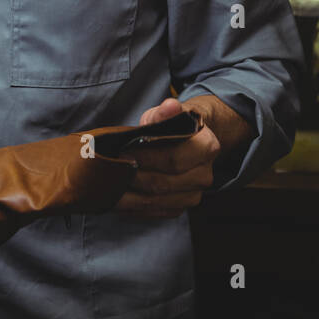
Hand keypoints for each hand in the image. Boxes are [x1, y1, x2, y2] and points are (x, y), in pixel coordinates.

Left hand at [112, 94, 251, 219]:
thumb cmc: (172, 126)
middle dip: (134, 176)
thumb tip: (170, 106)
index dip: (146, 158)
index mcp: (207, 147)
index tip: (123, 152)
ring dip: (131, 195)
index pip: (173, 159)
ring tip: (111, 184)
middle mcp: (205, 175)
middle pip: (163, 184)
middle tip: (113, 169)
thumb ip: (165, 112)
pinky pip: (155, 212)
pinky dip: (135, 206)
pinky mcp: (181, 208)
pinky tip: (120, 196)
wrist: (186, 141)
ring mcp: (195, 195)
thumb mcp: (165, 113)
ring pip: (157, 201)